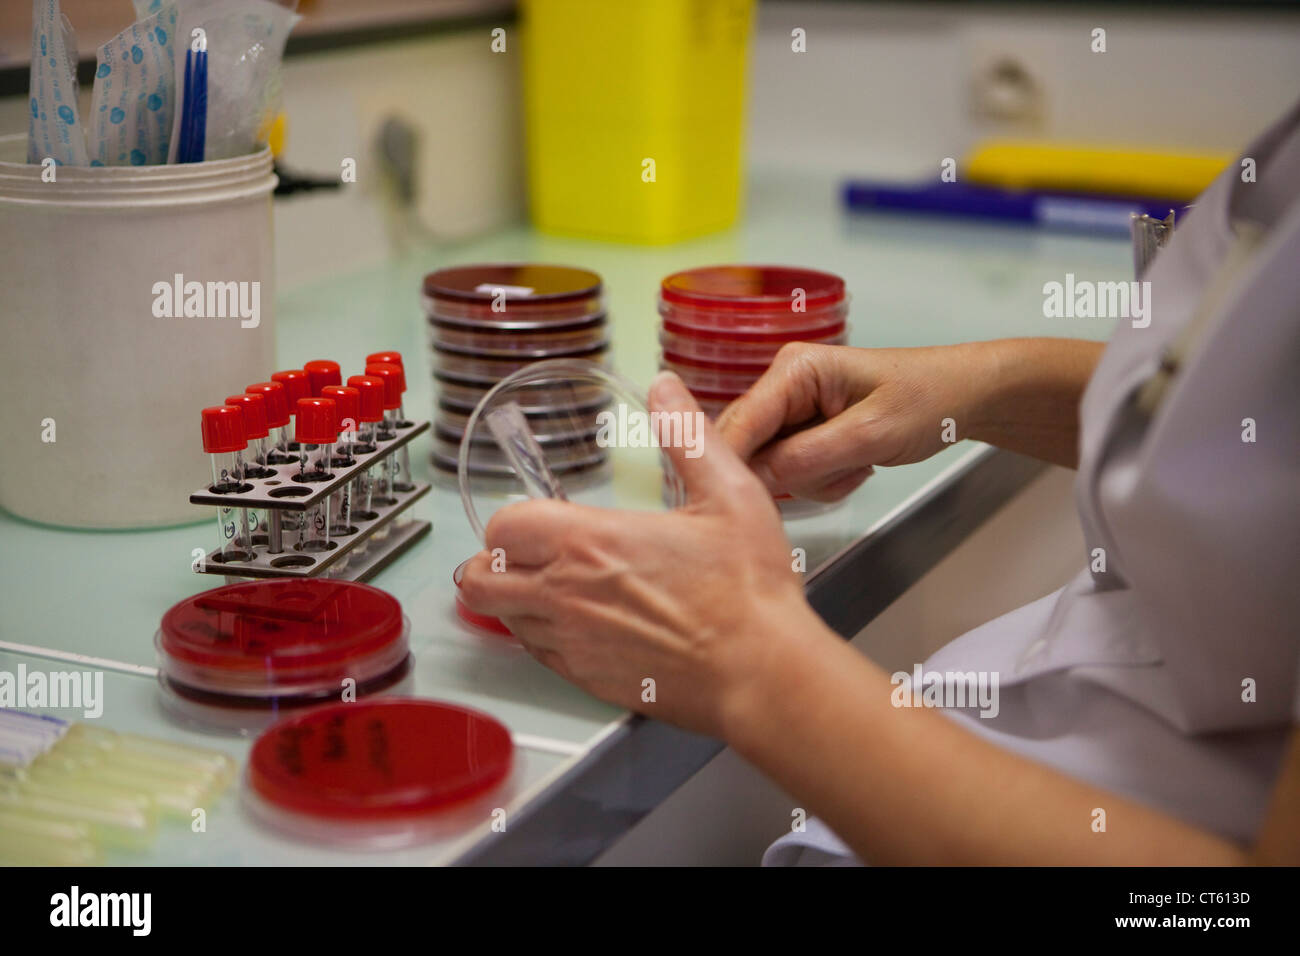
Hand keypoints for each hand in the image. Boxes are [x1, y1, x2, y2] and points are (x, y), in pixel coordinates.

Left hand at [457, 371, 835, 737]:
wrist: (760, 669)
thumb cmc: (747, 589)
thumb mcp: (729, 492)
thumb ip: (688, 434)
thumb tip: (666, 389)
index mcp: (589, 543)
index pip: (502, 529)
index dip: (513, 522)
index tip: (539, 519)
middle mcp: (567, 595)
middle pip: (480, 583)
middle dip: (493, 566)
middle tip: (526, 557)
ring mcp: (573, 643)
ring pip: (503, 622)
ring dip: (516, 603)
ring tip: (556, 589)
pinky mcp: (587, 680)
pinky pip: (538, 655)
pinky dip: (544, 637)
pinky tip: (584, 624)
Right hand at [715, 341, 997, 500]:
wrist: (962, 397)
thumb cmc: (926, 399)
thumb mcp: (870, 432)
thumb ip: (808, 456)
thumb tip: (756, 477)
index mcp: (793, 369)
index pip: (740, 421)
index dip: (731, 464)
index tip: (732, 502)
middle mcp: (783, 386)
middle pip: (749, 448)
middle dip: (789, 473)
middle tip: (841, 470)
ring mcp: (792, 411)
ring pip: (772, 467)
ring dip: (815, 479)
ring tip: (859, 463)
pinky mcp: (804, 432)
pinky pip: (793, 472)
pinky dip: (824, 480)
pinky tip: (856, 466)